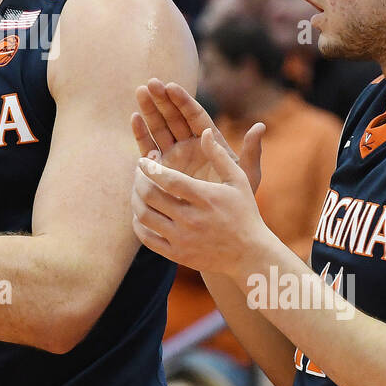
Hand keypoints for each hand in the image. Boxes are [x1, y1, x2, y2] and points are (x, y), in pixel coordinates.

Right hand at [131, 78, 263, 189]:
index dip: (183, 101)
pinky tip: (134, 119)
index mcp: (210, 141)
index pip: (195, 115)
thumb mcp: (246, 176)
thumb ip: (251, 152)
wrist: (215, 225)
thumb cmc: (236, 201)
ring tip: (140, 92)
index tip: (171, 87)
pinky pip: (149, 148)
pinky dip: (142, 134)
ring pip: (160, 128)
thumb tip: (260, 126)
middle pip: (175, 117)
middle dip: (163, 100)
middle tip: (151, 84)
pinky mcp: (161, 168)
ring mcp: (174, 155)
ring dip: (150, 111)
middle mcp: (190, 144)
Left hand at [131, 125, 270, 278]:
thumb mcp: (238, 180)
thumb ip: (219, 155)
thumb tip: (205, 130)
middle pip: (151, 197)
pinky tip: (141, 214)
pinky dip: (139, 224)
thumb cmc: (244, 213)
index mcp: (205, 198)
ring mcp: (183, 239)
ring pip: (144, 217)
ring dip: (136, 200)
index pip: (168, 180)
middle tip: (138, 174)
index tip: (141, 161)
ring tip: (138, 191)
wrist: (249, 255)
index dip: (150, 168)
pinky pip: (147, 239)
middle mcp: (192, 219)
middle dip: (139, 181)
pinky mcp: (177, 255)